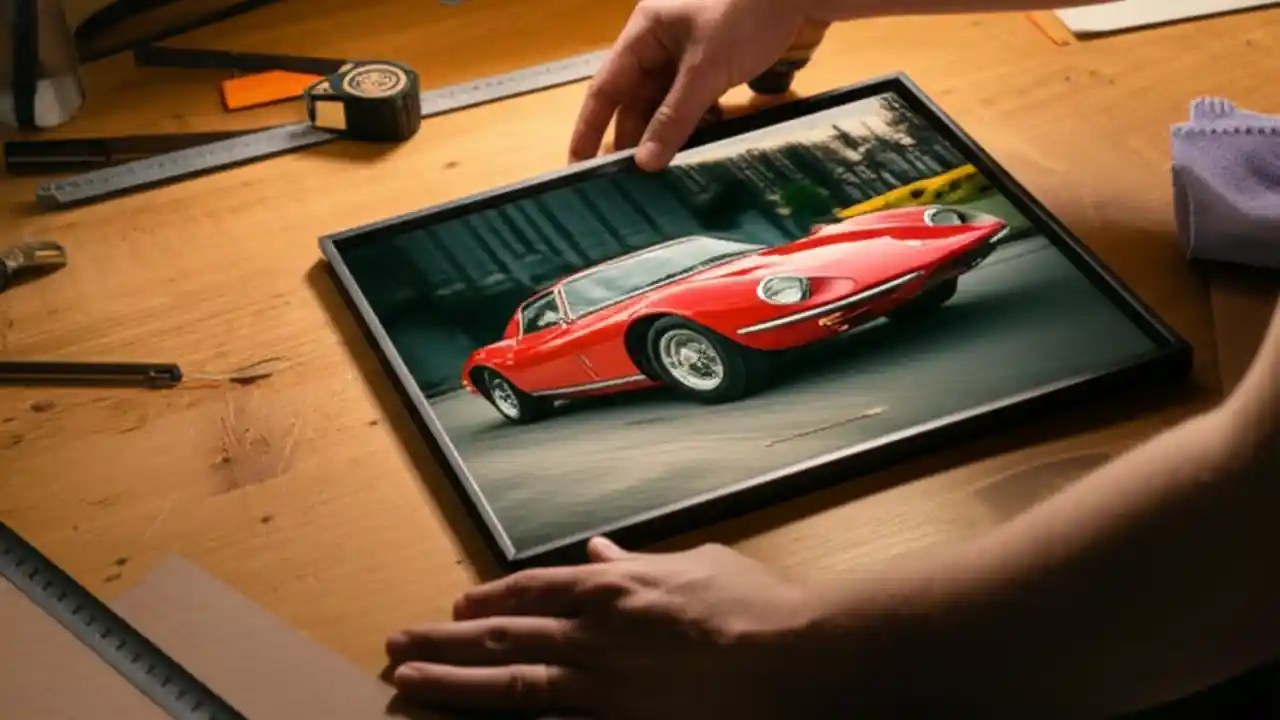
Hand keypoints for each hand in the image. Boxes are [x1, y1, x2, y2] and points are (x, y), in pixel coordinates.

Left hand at [385, 537, 826, 718]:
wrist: (796, 659)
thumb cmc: (757, 609)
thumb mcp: (696, 564)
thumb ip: (638, 562)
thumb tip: (600, 551)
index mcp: (612, 588)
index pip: (531, 589)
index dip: (488, 598)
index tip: (457, 608)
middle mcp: (593, 634)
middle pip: (500, 635)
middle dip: (442, 641)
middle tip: (396, 646)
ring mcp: (600, 685)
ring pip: (506, 683)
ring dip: (450, 682)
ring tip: (407, 682)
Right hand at [569, 0, 816, 171]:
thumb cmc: (746, 14)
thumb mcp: (706, 70)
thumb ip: (674, 118)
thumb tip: (645, 162)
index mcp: (643, 33)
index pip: (605, 88)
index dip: (589, 128)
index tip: (577, 164)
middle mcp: (657, 42)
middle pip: (634, 99)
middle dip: (633, 137)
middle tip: (628, 180)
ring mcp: (684, 52)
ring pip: (663, 102)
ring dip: (664, 133)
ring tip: (661, 170)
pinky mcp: (710, 61)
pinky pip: (689, 99)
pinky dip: (690, 122)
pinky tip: (695, 143)